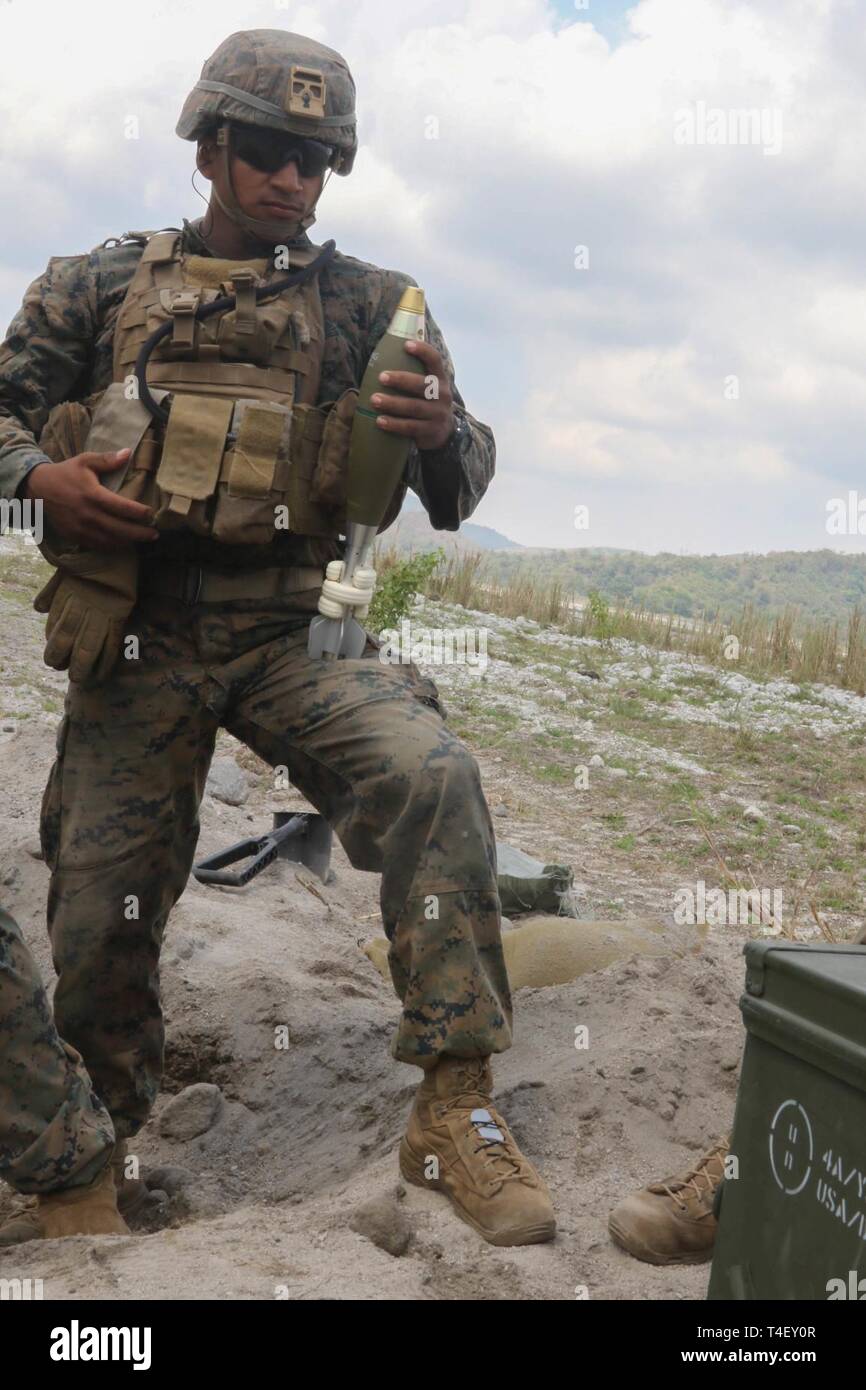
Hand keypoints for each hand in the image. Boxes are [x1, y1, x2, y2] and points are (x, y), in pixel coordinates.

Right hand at [25, 451, 158, 550]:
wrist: (38, 488)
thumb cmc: (66, 473)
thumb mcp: (85, 461)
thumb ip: (107, 460)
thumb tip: (129, 453)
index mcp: (92, 494)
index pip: (122, 507)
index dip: (139, 512)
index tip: (151, 513)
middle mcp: (88, 514)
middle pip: (120, 529)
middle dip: (140, 534)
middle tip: (154, 534)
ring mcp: (81, 528)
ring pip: (110, 541)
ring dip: (128, 542)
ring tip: (142, 540)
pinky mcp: (75, 536)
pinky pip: (98, 546)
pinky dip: (112, 547)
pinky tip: (123, 544)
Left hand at [370, 338, 454, 450]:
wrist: (443, 432)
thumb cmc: (427, 402)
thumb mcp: (428, 387)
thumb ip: (414, 373)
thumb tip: (383, 355)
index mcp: (440, 379)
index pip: (434, 360)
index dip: (422, 351)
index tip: (406, 345)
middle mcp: (442, 395)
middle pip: (422, 385)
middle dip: (401, 380)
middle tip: (381, 377)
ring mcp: (438, 414)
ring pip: (414, 407)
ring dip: (392, 403)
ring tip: (374, 399)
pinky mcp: (431, 431)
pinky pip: (410, 427)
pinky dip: (394, 424)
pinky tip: (379, 421)